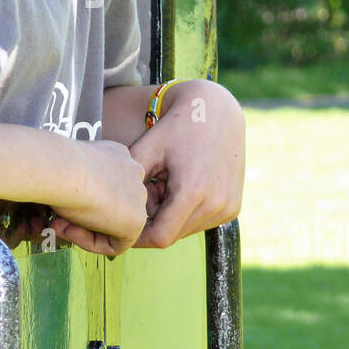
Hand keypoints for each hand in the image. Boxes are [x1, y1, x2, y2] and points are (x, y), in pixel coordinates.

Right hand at [45, 139, 147, 255]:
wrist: (62, 168)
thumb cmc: (58, 165)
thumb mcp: (69, 170)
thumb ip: (76, 185)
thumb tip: (73, 206)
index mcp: (118, 155)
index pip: (106, 185)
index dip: (81, 198)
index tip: (59, 202)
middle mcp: (131, 172)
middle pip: (111, 205)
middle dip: (82, 216)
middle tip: (56, 219)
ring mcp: (137, 196)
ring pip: (114, 225)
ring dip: (84, 230)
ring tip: (59, 225)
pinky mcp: (135, 220)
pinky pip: (116, 244)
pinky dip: (91, 243)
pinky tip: (72, 230)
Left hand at [128, 80, 244, 247]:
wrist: (216, 110)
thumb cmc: (175, 127)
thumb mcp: (146, 150)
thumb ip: (129, 185)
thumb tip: (115, 217)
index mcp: (194, 191)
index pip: (160, 237)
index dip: (137, 238)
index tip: (121, 227)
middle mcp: (217, 205)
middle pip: (173, 235)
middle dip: (152, 222)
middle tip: (145, 193)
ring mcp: (228, 208)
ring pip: (186, 230)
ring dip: (169, 217)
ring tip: (162, 186)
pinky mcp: (233, 207)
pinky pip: (201, 222)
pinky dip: (186, 213)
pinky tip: (179, 186)